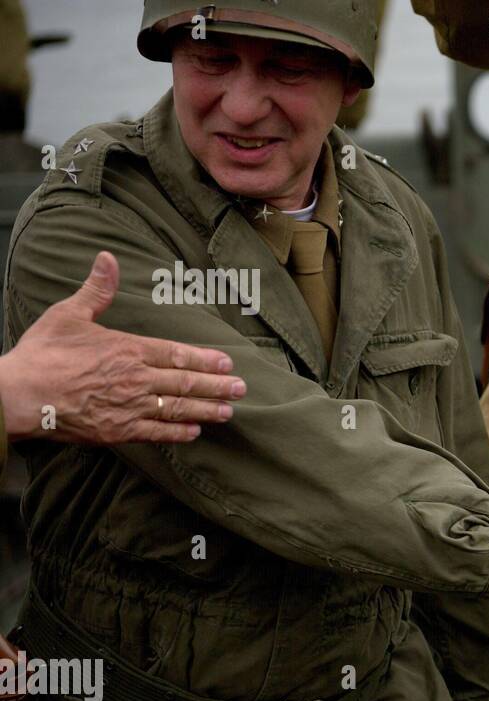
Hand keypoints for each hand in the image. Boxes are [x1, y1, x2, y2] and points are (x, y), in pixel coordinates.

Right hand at [0, 251, 244, 443]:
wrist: (17, 395)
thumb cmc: (41, 353)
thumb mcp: (69, 314)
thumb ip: (96, 290)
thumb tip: (107, 257)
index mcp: (127, 350)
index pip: (177, 354)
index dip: (205, 360)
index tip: (227, 363)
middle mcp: (135, 379)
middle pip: (185, 383)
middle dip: (217, 386)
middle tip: (242, 389)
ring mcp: (128, 407)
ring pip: (177, 409)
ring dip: (205, 410)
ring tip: (228, 412)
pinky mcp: (117, 431)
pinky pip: (156, 432)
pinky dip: (177, 433)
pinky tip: (194, 432)